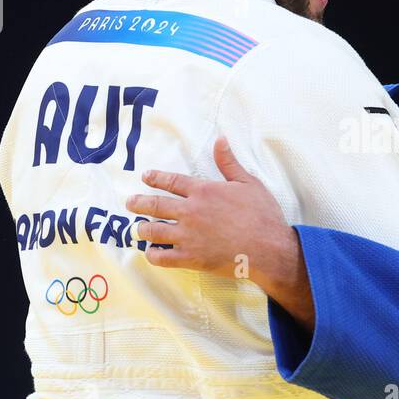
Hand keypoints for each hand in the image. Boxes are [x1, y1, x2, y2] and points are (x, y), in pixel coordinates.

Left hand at [125, 136, 292, 281]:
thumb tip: (220, 140)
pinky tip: (152, 253)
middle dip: (138, 203)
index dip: (155, 178)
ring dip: (143, 229)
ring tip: (139, 228)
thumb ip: (229, 162)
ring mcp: (187, 236)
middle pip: (154, 205)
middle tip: (130, 203)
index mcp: (203, 191)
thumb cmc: (262, 215)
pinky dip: (153, 255)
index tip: (145, 177)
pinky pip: (162, 257)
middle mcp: (190, 211)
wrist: (268, 248)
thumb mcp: (248, 183)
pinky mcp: (190, 258)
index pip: (171, 182)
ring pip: (153, 231)